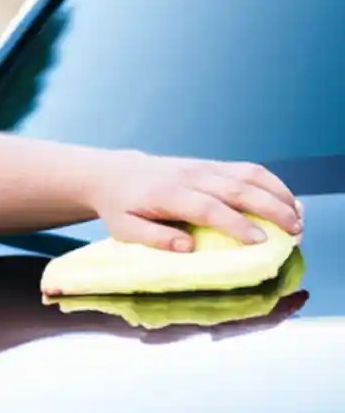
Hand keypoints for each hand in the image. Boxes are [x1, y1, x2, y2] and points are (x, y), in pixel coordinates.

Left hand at [84, 151, 302, 251]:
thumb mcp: (124, 229)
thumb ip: (154, 239)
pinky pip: (247, 169)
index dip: (236, 225)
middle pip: (238, 189)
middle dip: (270, 209)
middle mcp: (191, 176)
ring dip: (278, 194)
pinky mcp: (212, 165)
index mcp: (169, 194)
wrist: (114, 174)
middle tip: (295, 231)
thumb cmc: (121, 207)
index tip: (260, 242)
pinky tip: (286, 200)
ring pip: (249, 175)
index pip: (208, 208)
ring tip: (298, 217)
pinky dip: (272, 183)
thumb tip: (188, 247)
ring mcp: (204, 167)